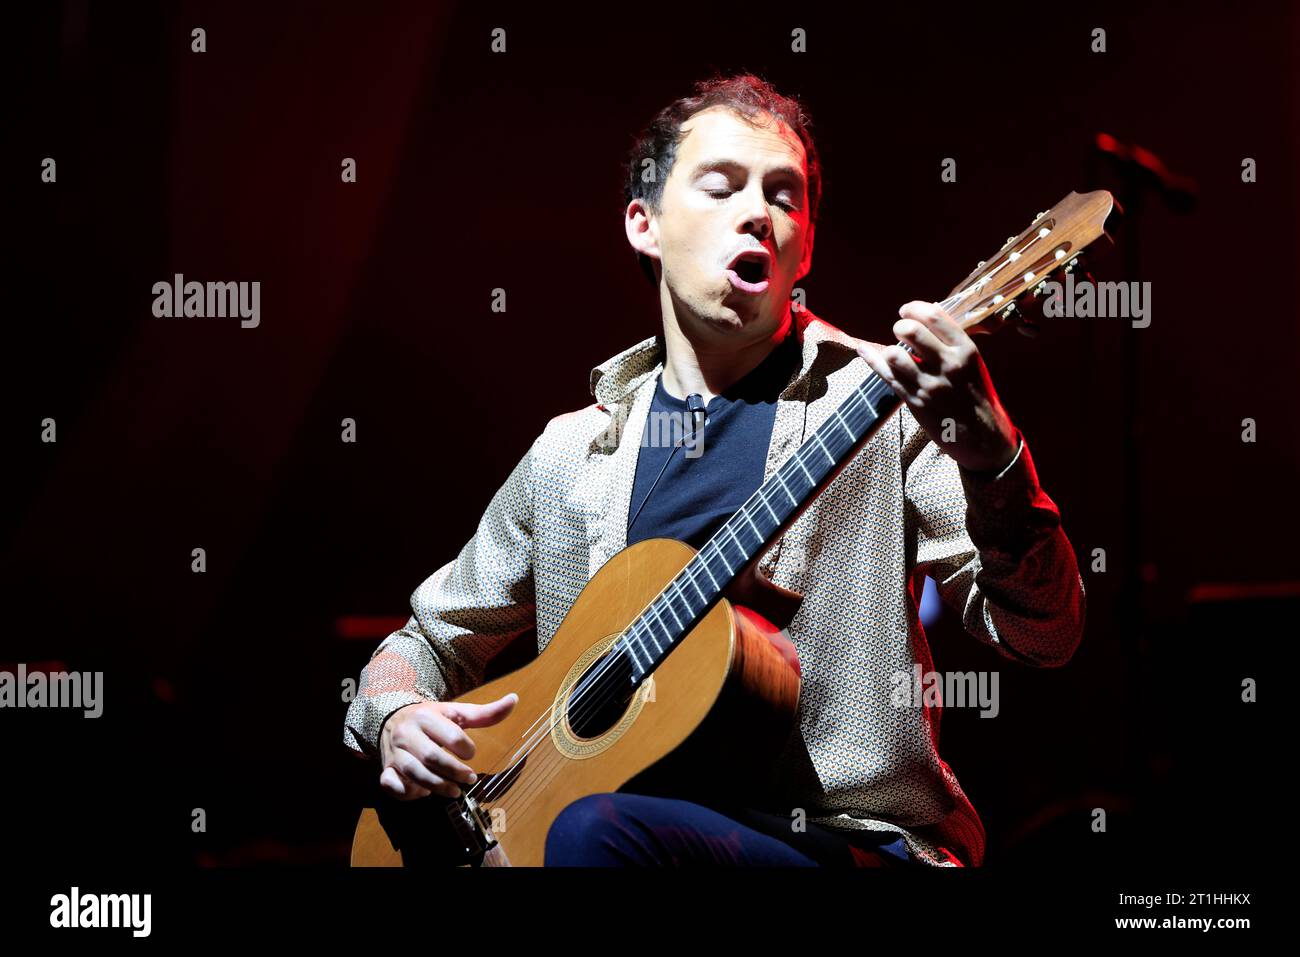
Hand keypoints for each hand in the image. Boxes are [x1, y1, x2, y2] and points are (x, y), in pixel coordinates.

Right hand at [378, 693, 518, 800]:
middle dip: (455, 772)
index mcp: (426, 716)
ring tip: (455, 791)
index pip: (451, 736)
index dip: (467, 749)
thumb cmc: (431, 719)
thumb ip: (485, 713)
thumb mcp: (456, 712)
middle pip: (432, 757)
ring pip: (414, 773)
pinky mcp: (386, 769)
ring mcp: (394, 752)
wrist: (393, 719)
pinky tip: (421, 793)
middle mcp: (407, 733)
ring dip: (437, 786)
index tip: (471, 754)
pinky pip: (390, 785)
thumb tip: (514, 699)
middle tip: (470, 779)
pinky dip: (406, 793)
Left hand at [856, 301, 1018, 473]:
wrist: (982, 436)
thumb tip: (930, 309)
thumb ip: (952, 340)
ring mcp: (929, 385)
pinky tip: (863, 350)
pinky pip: (886, 376)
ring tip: (896, 353)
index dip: (914, 308)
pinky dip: (872, 360)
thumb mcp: (972, 362)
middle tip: (900, 330)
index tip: (907, 310)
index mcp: (965, 350)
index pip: (934, 317)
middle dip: (900, 326)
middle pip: (911, 331)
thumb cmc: (976, 394)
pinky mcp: (915, 401)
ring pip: (894, 354)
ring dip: (890, 349)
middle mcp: (948, 365)